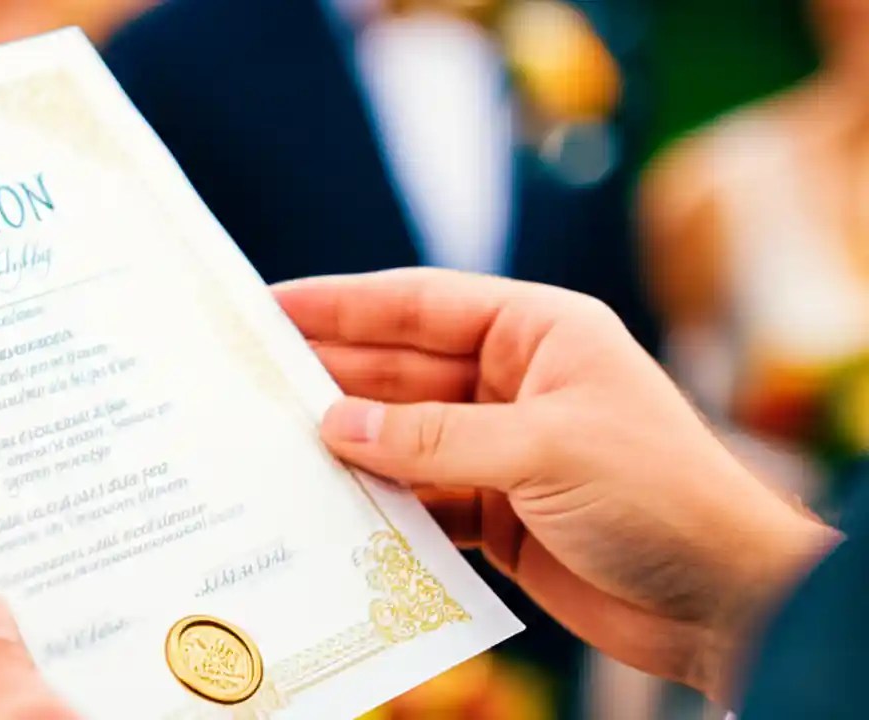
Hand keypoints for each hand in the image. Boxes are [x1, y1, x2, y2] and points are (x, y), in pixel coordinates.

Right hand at [275, 269, 838, 703]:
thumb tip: (337, 424)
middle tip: (251, 381)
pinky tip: (330, 506)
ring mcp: (503, 448)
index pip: (421, 305)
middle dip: (332, 376)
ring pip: (404, 436)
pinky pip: (421, 497)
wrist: (724, 601)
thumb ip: (433, 438)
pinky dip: (380, 504)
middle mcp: (515, 381)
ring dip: (348, 444)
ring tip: (272, 446)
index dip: (343, 304)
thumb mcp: (543, 451)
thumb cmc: (659, 494)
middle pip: (402, 370)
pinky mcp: (498, 510)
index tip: (272, 304)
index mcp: (539, 332)